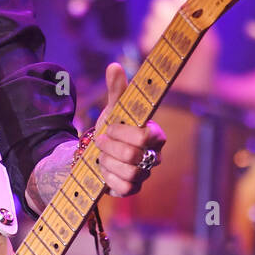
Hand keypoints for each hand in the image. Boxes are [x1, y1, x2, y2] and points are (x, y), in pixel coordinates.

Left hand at [94, 63, 165, 196]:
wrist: (98, 152)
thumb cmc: (112, 127)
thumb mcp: (113, 109)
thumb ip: (116, 89)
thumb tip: (114, 66)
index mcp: (155, 134)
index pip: (145, 136)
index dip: (122, 133)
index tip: (108, 128)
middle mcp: (155, 155)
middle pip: (133, 155)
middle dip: (109, 148)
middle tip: (99, 142)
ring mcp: (146, 173)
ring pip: (128, 172)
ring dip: (107, 162)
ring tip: (101, 156)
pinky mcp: (134, 188)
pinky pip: (123, 188)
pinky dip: (108, 178)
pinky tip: (103, 170)